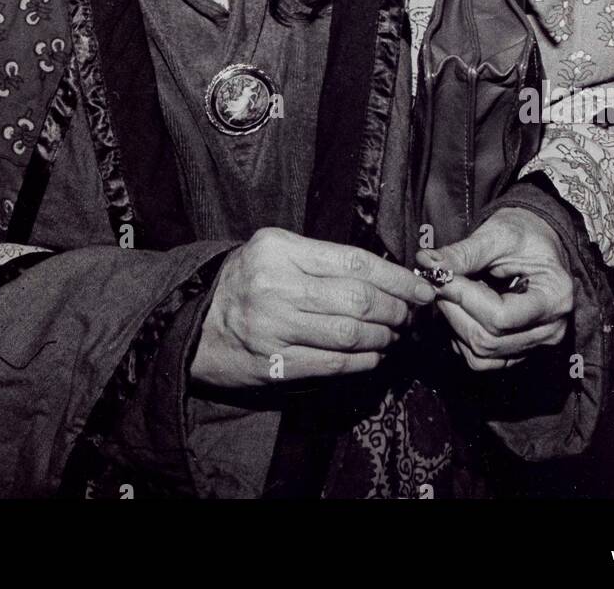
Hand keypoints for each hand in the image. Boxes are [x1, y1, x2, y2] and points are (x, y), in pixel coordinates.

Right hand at [191, 227, 434, 388]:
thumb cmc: (242, 280)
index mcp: (280, 249)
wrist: (192, 321)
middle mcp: (277, 285)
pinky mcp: (272, 364)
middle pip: (358, 299)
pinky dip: (363, 361)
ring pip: (350, 333)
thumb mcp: (273, 249)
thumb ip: (320, 257)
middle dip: (396, 309)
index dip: (396, 277)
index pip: (354, 261)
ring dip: (384, 336)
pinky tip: (374, 356)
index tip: (421, 288)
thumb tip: (382, 273)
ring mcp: (273, 327)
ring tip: (395, 334)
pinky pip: (333, 364)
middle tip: (410, 314)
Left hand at [416, 208, 572, 370]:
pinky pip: (483, 359)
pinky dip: (462, 338)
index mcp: (554, 297)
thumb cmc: (524, 233)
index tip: (439, 276)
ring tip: (452, 293)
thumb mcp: (496, 234)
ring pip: (481, 354)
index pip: (501, 316)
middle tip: (438, 282)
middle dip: (454, 310)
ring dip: (454, 325)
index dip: (463, 298)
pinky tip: (461, 310)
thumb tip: (426, 264)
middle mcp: (551, 329)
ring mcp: (536, 344)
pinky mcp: (519, 350)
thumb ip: (463, 253)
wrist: (537, 241)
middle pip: (488, 340)